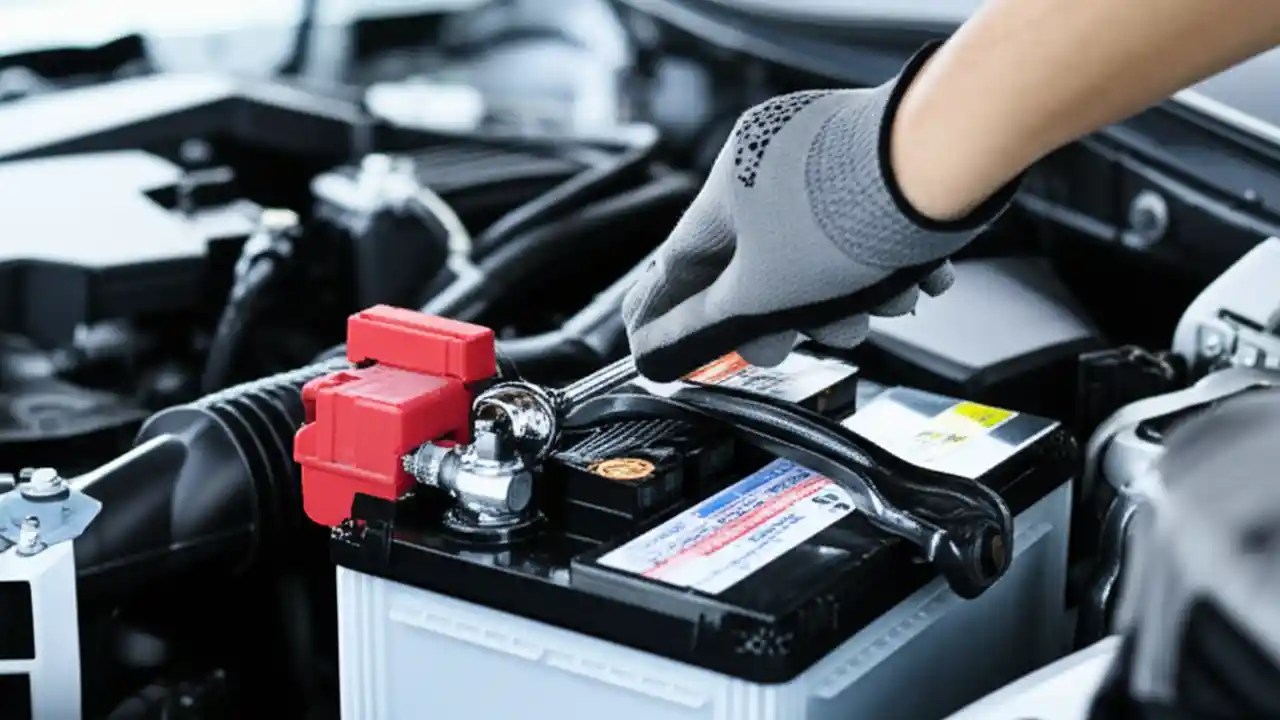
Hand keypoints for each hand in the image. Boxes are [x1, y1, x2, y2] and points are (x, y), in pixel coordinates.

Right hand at [623, 45, 1015, 381]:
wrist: (946, 164)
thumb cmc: (853, 213)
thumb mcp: (762, 295)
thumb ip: (705, 327)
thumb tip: (657, 349)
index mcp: (731, 183)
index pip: (676, 261)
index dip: (661, 311)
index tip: (649, 340)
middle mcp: (774, 159)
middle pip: (758, 263)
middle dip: (787, 313)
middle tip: (791, 338)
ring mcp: (830, 154)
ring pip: (821, 253)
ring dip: (849, 296)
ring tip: (881, 303)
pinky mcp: (882, 161)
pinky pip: (865, 230)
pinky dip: (884, 266)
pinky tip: (911, 278)